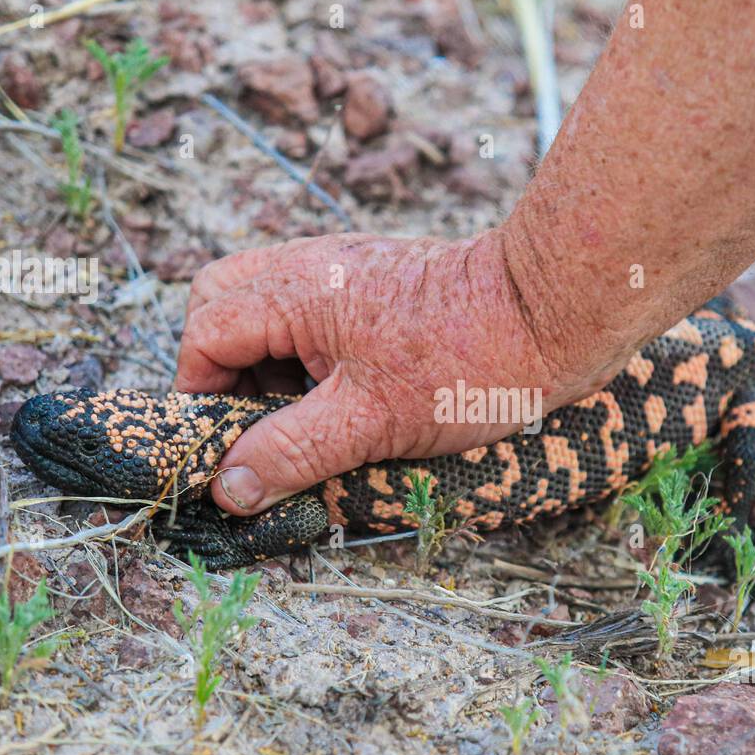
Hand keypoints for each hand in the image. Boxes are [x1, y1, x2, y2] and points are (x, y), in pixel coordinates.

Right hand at [174, 230, 619, 514]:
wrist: (553, 315)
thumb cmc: (468, 363)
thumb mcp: (370, 421)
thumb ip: (292, 451)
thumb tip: (229, 487)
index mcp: (296, 291)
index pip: (205, 333)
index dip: (201, 395)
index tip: (222, 449)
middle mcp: (311, 267)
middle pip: (224, 305)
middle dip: (225, 369)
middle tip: (258, 425)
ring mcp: (345, 271)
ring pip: (268, 309)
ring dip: (270, 366)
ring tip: (307, 419)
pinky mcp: (377, 286)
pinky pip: (315, 316)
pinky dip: (312, 358)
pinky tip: (347, 398)